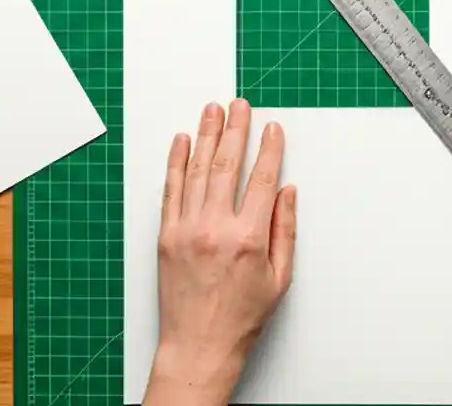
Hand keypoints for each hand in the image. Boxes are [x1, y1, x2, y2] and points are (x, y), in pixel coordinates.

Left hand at [145, 100, 296, 405]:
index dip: (269, 150)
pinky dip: (175, 162)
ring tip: (212, 111)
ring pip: (197, 171)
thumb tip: (286, 192)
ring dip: (205, 136)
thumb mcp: (279, 278)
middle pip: (227, 166)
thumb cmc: (240, 318)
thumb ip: (284, 230)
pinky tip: (181, 142)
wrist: (198, 346)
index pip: (262, 180)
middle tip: (239, 105)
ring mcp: (186, 230)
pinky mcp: (166, 236)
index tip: (273, 129)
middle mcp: (215, 228)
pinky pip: (171, 190)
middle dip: (235, 130)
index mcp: (249, 239)